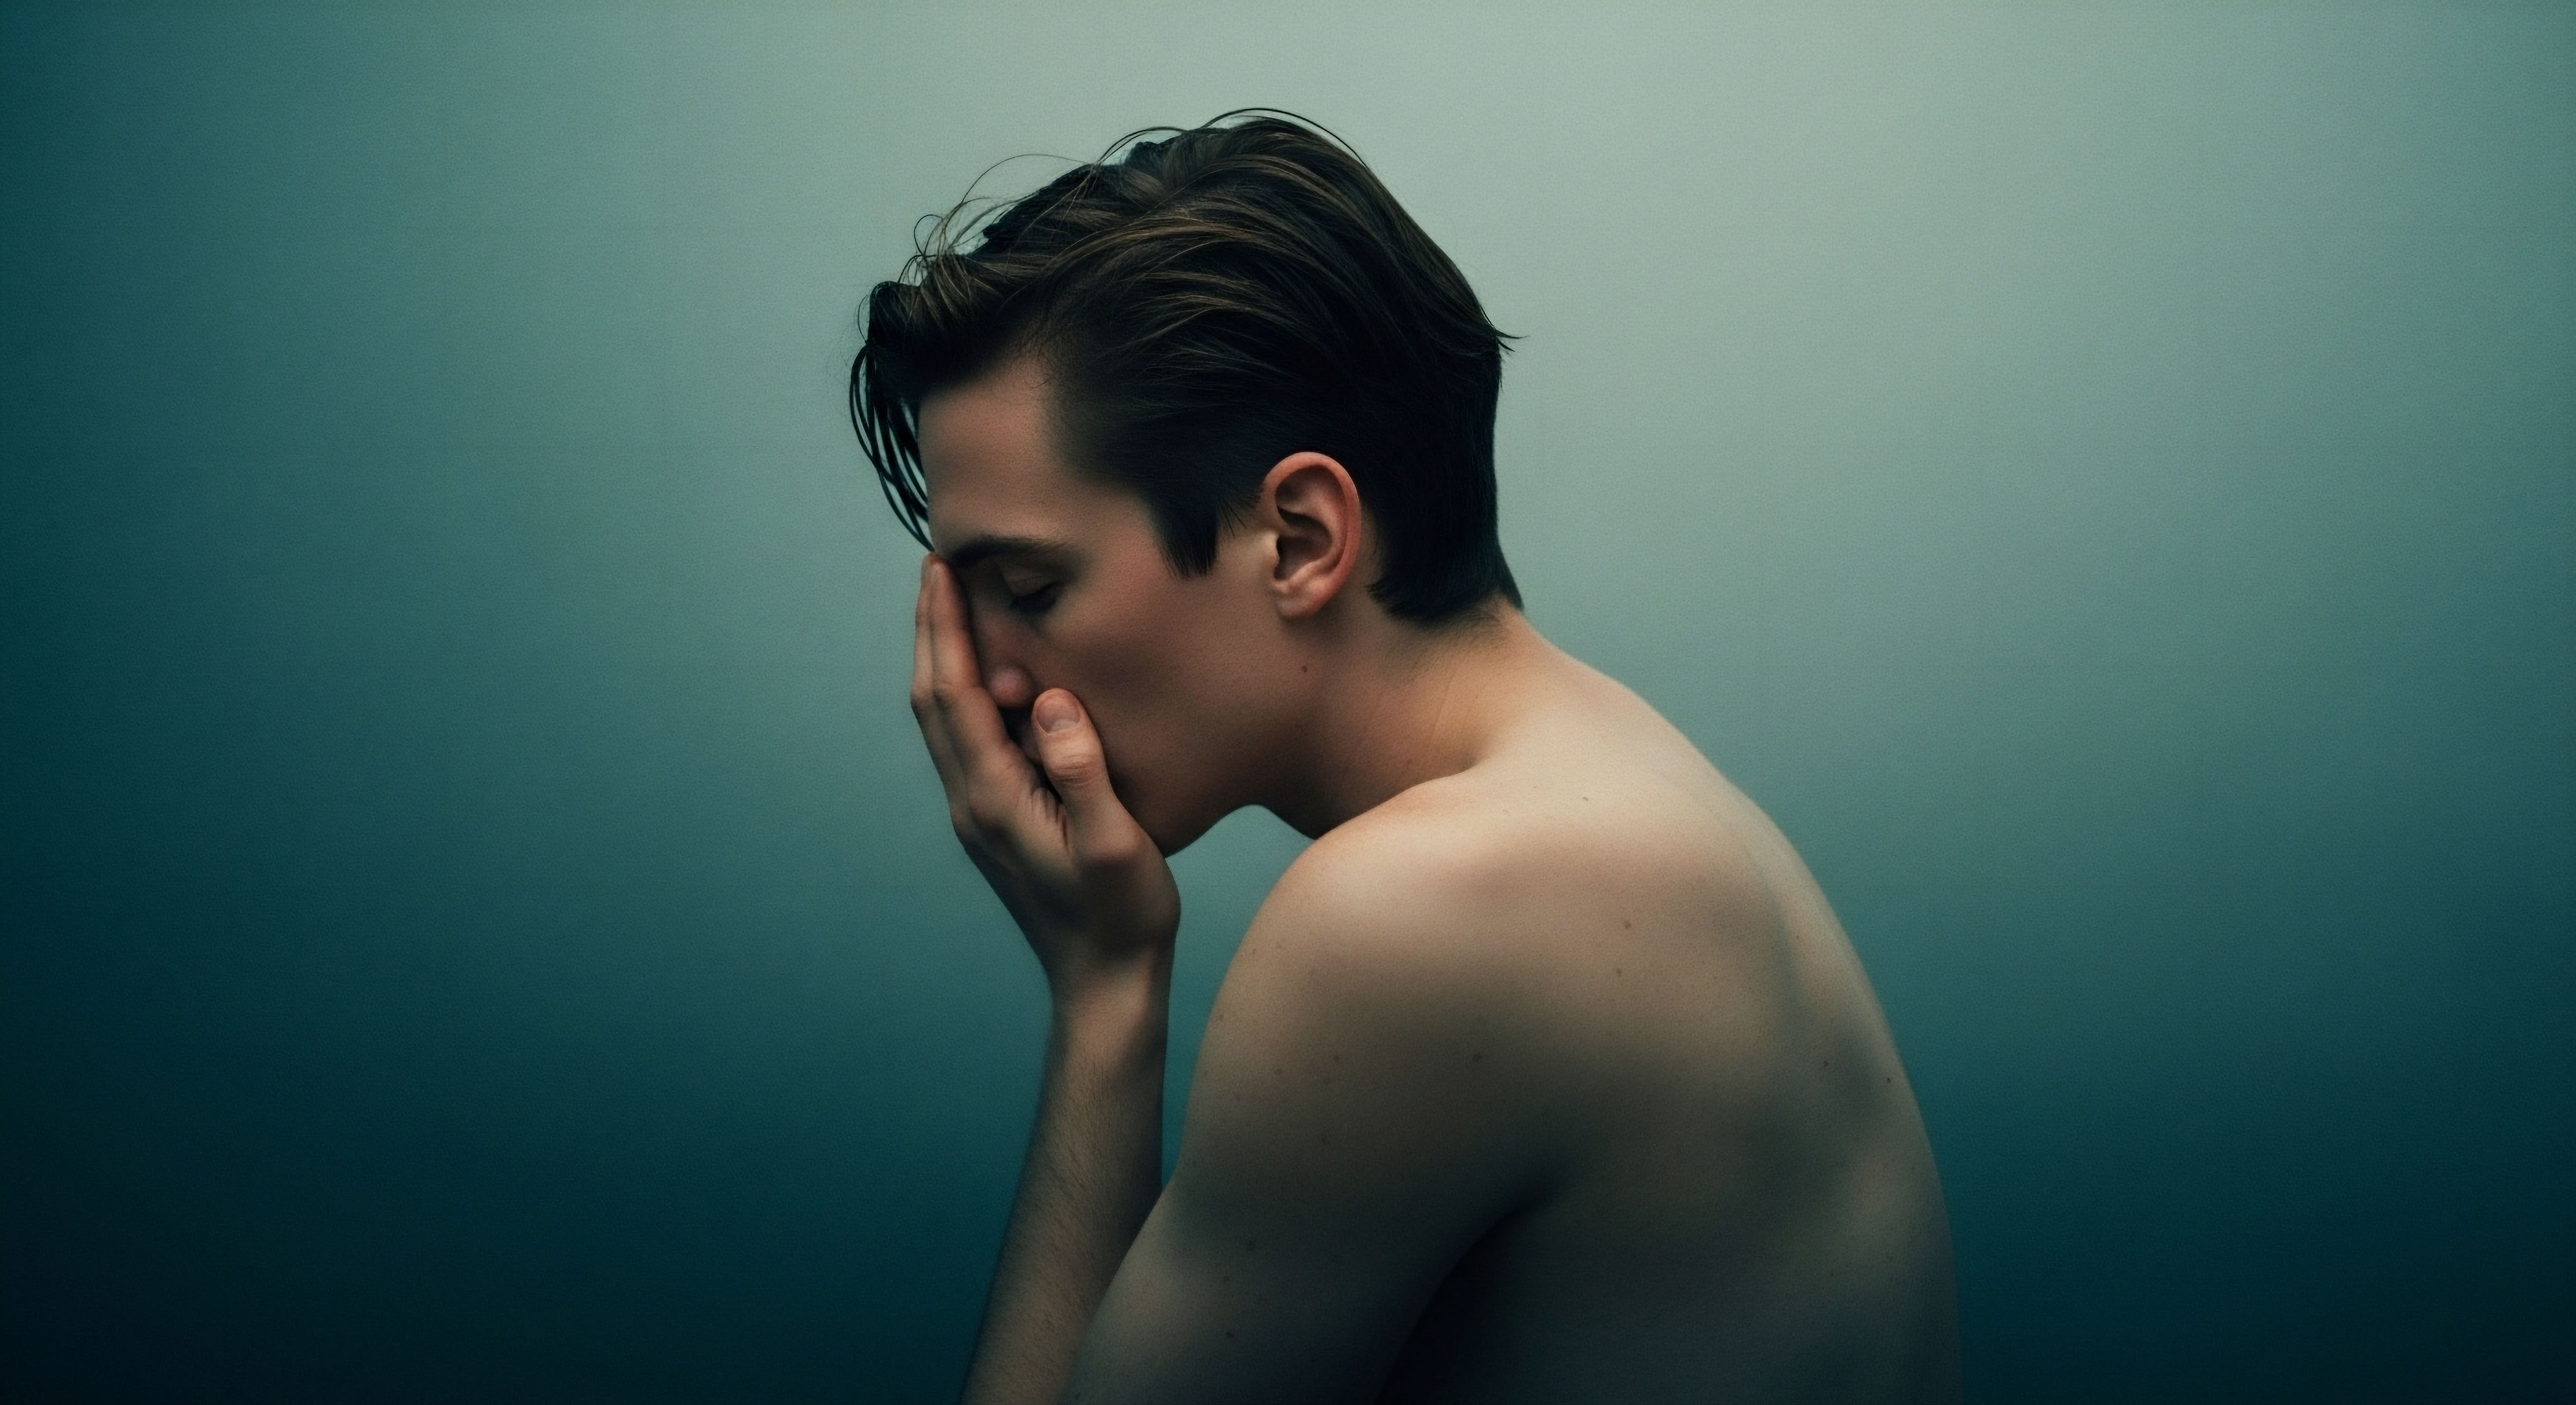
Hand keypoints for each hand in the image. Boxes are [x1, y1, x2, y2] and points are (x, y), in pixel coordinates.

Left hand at [910, 556, 1179, 995]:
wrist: (1103, 982)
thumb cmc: (1121, 916)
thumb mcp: (1116, 845)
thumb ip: (1082, 771)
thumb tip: (1049, 702)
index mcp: (994, 800)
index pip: (955, 697)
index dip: (946, 630)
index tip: (941, 572)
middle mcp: (973, 803)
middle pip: (934, 700)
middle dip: (932, 630)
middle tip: (935, 568)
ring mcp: (979, 814)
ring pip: (944, 721)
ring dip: (943, 658)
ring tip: (952, 605)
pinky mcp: (995, 820)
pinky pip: (965, 741)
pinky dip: (963, 693)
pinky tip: (985, 675)